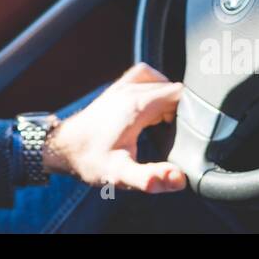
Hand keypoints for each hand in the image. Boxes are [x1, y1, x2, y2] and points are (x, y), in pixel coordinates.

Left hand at [43, 62, 185, 192]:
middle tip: (186, 132)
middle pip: (171, 86)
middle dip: (184, 106)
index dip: (195, 109)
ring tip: (172, 122)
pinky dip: (154, 90)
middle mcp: (129, 91)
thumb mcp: (120, 174)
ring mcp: (121, 88)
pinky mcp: (115, 91)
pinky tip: (154, 113)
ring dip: (169, 97)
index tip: (197, 129)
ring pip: (158, 80)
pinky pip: (144, 79)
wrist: (60, 149)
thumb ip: (150, 177)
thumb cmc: (88, 160)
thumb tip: (178, 178)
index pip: (179, 93)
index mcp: (136, 105)